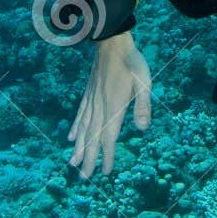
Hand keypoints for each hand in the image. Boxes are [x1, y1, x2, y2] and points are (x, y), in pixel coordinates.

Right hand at [67, 32, 150, 178]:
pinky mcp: (88, 93)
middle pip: (92, 138)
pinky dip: (75, 128)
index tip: (105, 172)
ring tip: (73, 164)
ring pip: (83, 129)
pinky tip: (71, 138)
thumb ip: (143, 105)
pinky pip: (80, 114)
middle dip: (88, 159)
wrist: (112, 38)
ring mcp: (91, 100)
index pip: (109, 137)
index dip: (107, 156)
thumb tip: (142, 128)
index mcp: (113, 107)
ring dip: (79, 148)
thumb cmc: (132, 60)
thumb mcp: (144, 81)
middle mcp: (99, 107)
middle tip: (84, 178)